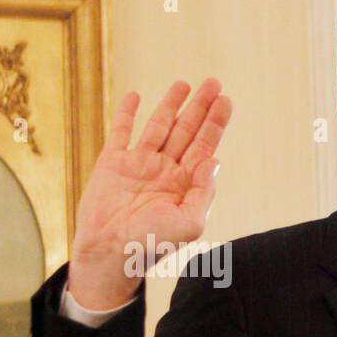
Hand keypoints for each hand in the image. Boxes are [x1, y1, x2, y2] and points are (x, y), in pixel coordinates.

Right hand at [69, 78, 231, 308]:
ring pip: (159, 127)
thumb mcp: (190, 223)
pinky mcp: (112, 163)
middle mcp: (165, 170)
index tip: (226, 101)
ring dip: (171, 105)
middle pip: (187, 131)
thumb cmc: (153, 244)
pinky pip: (121, 132)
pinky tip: (135, 97)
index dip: (216, 123)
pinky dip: (127, 113)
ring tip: (184, 84)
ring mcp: (139, 165)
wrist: (110, 252)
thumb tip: (215, 160)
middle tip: (214, 84)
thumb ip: (204, 192)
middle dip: (201, 108)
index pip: (205, 146)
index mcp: (186, 184)